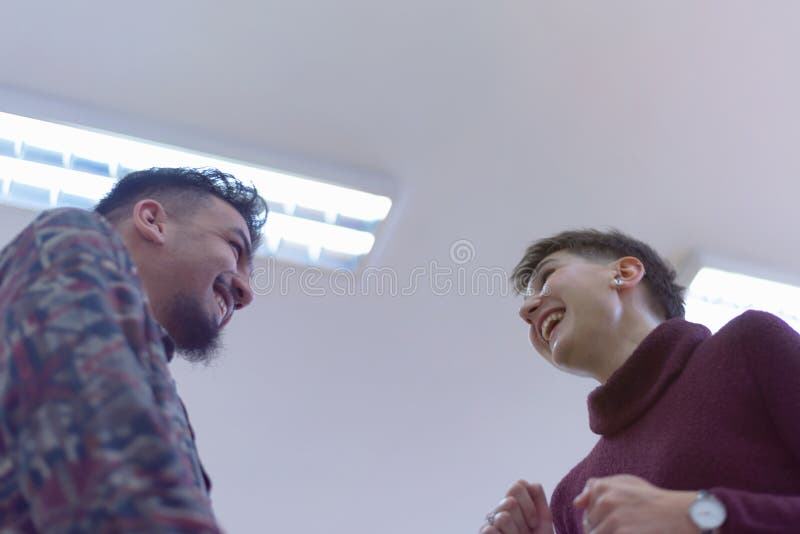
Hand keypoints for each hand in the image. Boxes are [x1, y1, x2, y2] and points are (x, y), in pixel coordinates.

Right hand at [480, 480, 553, 533]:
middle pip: (510, 502)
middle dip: (523, 522)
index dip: (530, 505)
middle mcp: (499, 509)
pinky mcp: (484, 533)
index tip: (534, 523)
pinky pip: (491, 530)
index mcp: (514, 502)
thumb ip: (539, 500)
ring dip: (515, 532)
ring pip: (503, 516)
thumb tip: (533, 483)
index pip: (518, 485)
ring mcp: (489, 522)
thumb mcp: (544, 522)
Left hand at [573, 474, 699, 533]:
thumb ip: (596, 488)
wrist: (678, 514)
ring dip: (608, 533)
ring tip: (627, 528)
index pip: (585, 510)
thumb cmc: (651, 499)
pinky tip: (630, 531)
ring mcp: (613, 518)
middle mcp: (604, 500)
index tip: (617, 517)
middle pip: (589, 525)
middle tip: (624, 526)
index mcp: (602, 486)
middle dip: (602, 529)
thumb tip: (576, 503)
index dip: (599, 518)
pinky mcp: (621, 532)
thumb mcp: (625, 484)